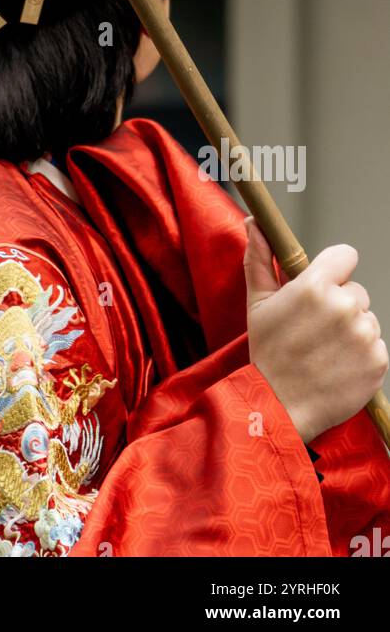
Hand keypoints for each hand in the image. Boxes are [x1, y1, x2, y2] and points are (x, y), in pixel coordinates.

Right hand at [244, 216, 388, 444]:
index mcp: (314, 286)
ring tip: (326, 350)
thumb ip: (260, 258)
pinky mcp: (378, 360)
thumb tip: (255, 225)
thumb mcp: (258, 302)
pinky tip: (339, 365)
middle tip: (316, 329)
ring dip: (352, 330)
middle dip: (340, 305)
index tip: (325, 285)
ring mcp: (364, 334)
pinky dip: (362, 354)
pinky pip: (376, 345)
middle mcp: (343, 306)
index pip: (345, 255)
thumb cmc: (268, 352)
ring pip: (366, 319)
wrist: (280, 406)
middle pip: (355, 291)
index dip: (335, 269)